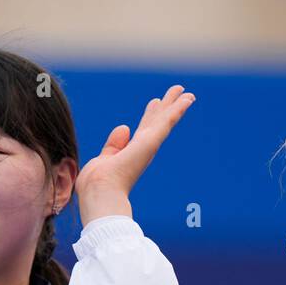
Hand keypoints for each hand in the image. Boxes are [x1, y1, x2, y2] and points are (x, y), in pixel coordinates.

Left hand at [76, 85, 194, 223]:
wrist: (101, 192)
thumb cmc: (97, 184)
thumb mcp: (103, 160)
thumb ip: (113, 145)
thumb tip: (124, 127)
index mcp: (130, 154)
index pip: (142, 129)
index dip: (149, 115)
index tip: (155, 102)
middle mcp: (142, 149)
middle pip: (157, 121)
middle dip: (166, 106)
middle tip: (177, 91)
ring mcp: (148, 145)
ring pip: (165, 119)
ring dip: (175, 104)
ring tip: (185, 91)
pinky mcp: (151, 141)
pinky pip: (167, 121)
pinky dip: (178, 109)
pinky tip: (188, 98)